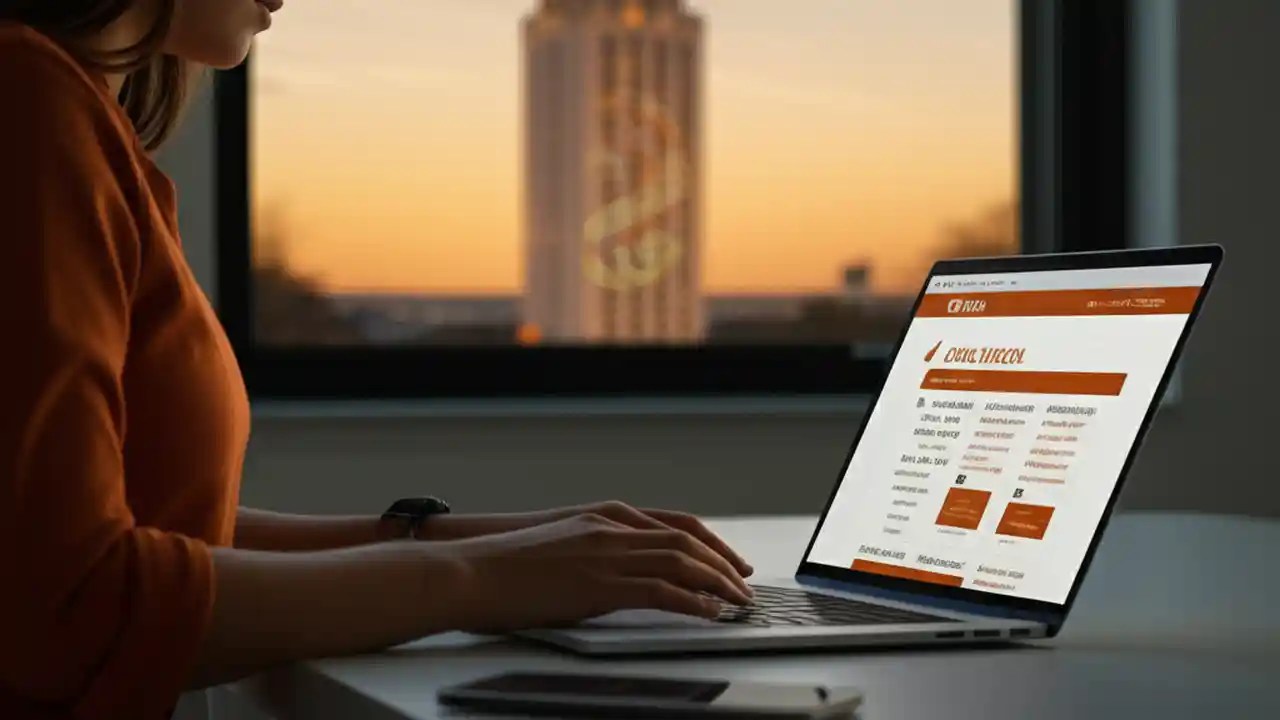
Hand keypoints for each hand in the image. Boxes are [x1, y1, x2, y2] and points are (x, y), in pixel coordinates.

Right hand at [426, 513, 753, 632]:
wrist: (472, 570)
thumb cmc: (508, 566)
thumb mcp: (562, 547)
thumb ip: (596, 552)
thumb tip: (622, 575)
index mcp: (605, 516)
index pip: (676, 523)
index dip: (711, 543)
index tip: (731, 561)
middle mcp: (612, 528)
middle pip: (687, 540)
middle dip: (723, 564)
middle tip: (745, 586)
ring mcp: (606, 553)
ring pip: (681, 562)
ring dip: (717, 583)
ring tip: (737, 602)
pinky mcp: (599, 583)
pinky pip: (660, 591)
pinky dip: (692, 602)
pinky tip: (708, 614)